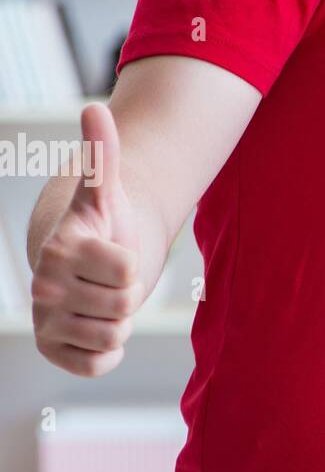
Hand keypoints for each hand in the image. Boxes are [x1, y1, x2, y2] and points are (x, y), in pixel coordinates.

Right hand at [32, 102, 144, 375]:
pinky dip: (108, 349)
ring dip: (120, 318)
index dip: (133, 261)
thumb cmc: (103, 224)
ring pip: (114, 334)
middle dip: (128, 290)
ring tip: (105, 297)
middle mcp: (44, 288)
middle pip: (124, 303)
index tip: (114, 250)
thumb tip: (95, 108)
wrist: (87, 263)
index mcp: (60, 249)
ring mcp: (46, 322)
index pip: (127, 269)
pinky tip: (98, 325)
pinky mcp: (53, 351)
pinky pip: (100, 363)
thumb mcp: (106, 190)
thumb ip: (103, 153)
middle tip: (112, 276)